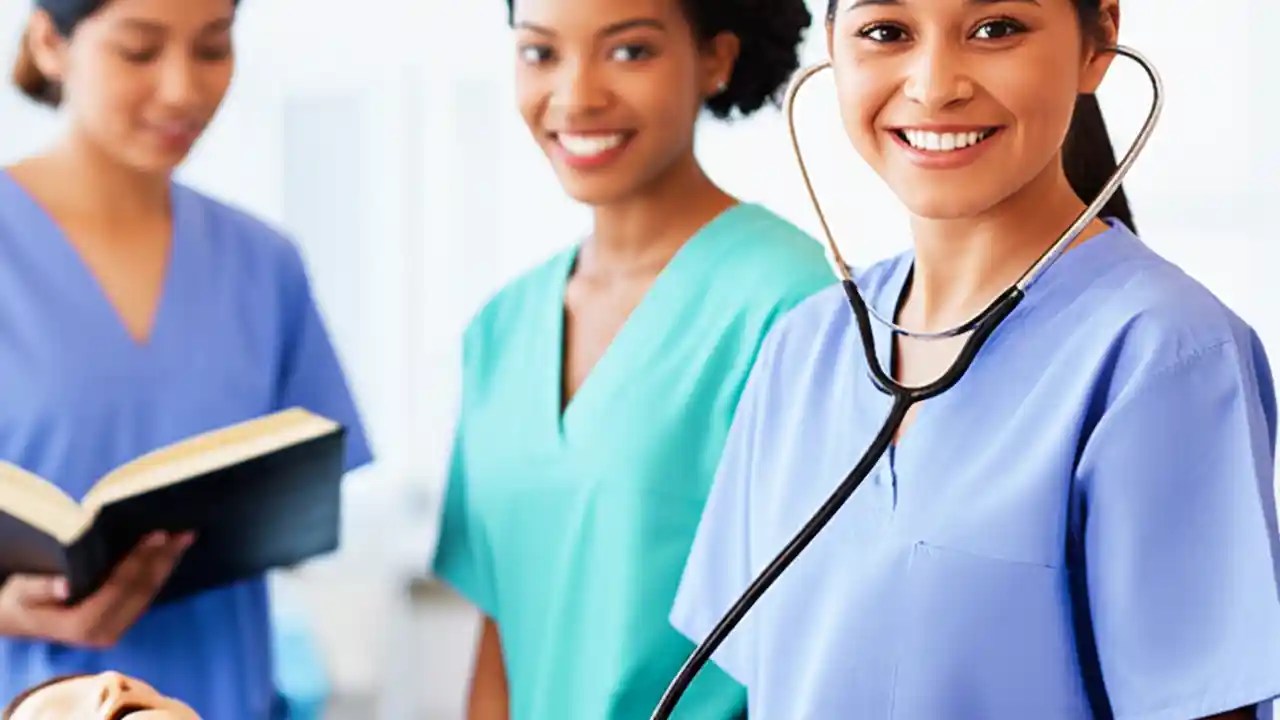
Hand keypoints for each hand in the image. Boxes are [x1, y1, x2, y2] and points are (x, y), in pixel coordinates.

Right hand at [0, 531, 193, 648]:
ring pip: (149, 592)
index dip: (140, 559)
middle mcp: (104, 632)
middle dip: (164, 558)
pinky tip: (170, 552)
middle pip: (142, 589)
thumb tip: (66, 585)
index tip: (157, 534)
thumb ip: (40, 589)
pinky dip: (160, 571)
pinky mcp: (120, 622)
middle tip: (182, 531)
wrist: (19, 620)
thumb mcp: (21, 593)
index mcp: (83, 624)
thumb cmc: (19, 601)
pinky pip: (146, 594)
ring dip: (168, 563)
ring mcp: (115, 629)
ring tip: (184, 537)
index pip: (120, 586)